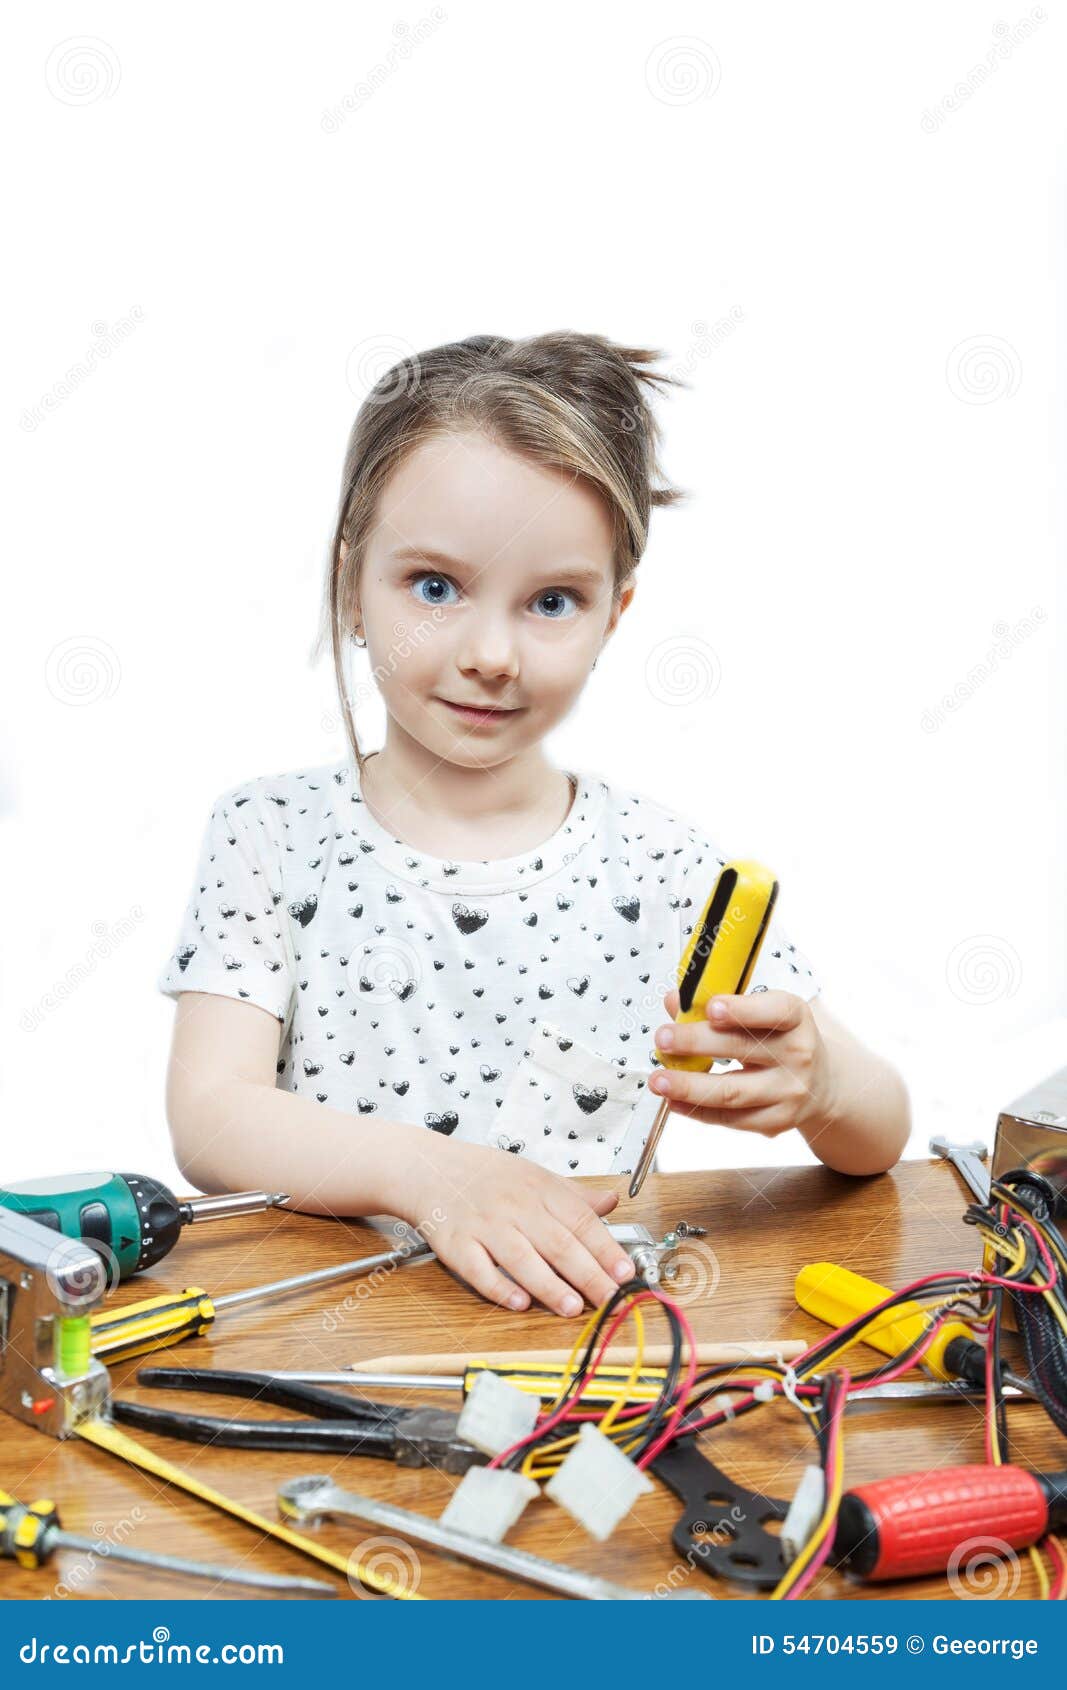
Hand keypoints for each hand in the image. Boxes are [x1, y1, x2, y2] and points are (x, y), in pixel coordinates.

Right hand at [401, 1135, 635, 1316]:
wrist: (429, 1168)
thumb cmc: (486, 1176)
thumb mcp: (534, 1175)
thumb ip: (573, 1195)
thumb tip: (611, 1201)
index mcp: (539, 1188)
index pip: (580, 1220)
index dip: (605, 1248)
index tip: (626, 1272)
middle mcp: (514, 1206)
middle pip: (557, 1243)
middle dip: (588, 1274)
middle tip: (611, 1298)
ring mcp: (484, 1226)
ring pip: (522, 1259)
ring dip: (549, 1286)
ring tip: (573, 1307)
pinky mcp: (456, 1245)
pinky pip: (478, 1270)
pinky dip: (498, 1287)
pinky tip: (518, 1302)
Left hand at [648, 988, 834, 1137]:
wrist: (820, 1084)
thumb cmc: (779, 1040)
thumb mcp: (760, 1014)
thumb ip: (717, 1005)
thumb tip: (675, 1001)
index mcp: (796, 1018)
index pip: (775, 1011)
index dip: (743, 1009)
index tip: (712, 1007)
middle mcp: (799, 1054)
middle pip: (743, 1049)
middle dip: (696, 1043)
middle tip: (662, 1038)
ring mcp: (789, 1092)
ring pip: (732, 1092)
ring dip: (689, 1086)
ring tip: (658, 1080)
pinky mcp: (777, 1121)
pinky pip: (731, 1119)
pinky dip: (698, 1111)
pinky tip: (674, 1102)